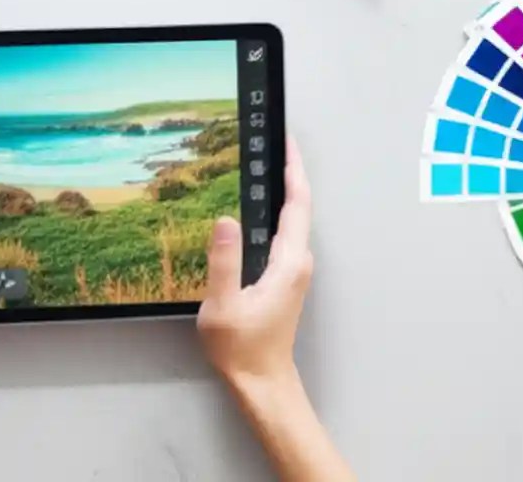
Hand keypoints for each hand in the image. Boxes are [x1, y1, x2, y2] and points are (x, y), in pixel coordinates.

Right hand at [198, 136, 312, 386]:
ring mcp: (294, 269)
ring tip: (265, 163)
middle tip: (272, 140)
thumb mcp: (223, 305)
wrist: (260, 381)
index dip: (293, 169)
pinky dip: (275, 210)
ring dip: (282, 190)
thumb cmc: (242, 348)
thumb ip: (224, 261)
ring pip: (292, 219)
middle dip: (288, 170)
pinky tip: (257, 206)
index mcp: (288, 262)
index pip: (296, 204)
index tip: (286, 141)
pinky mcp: (285, 276)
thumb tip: (224, 219)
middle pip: (298, 205)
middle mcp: (298, 261)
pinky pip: (283, 232)